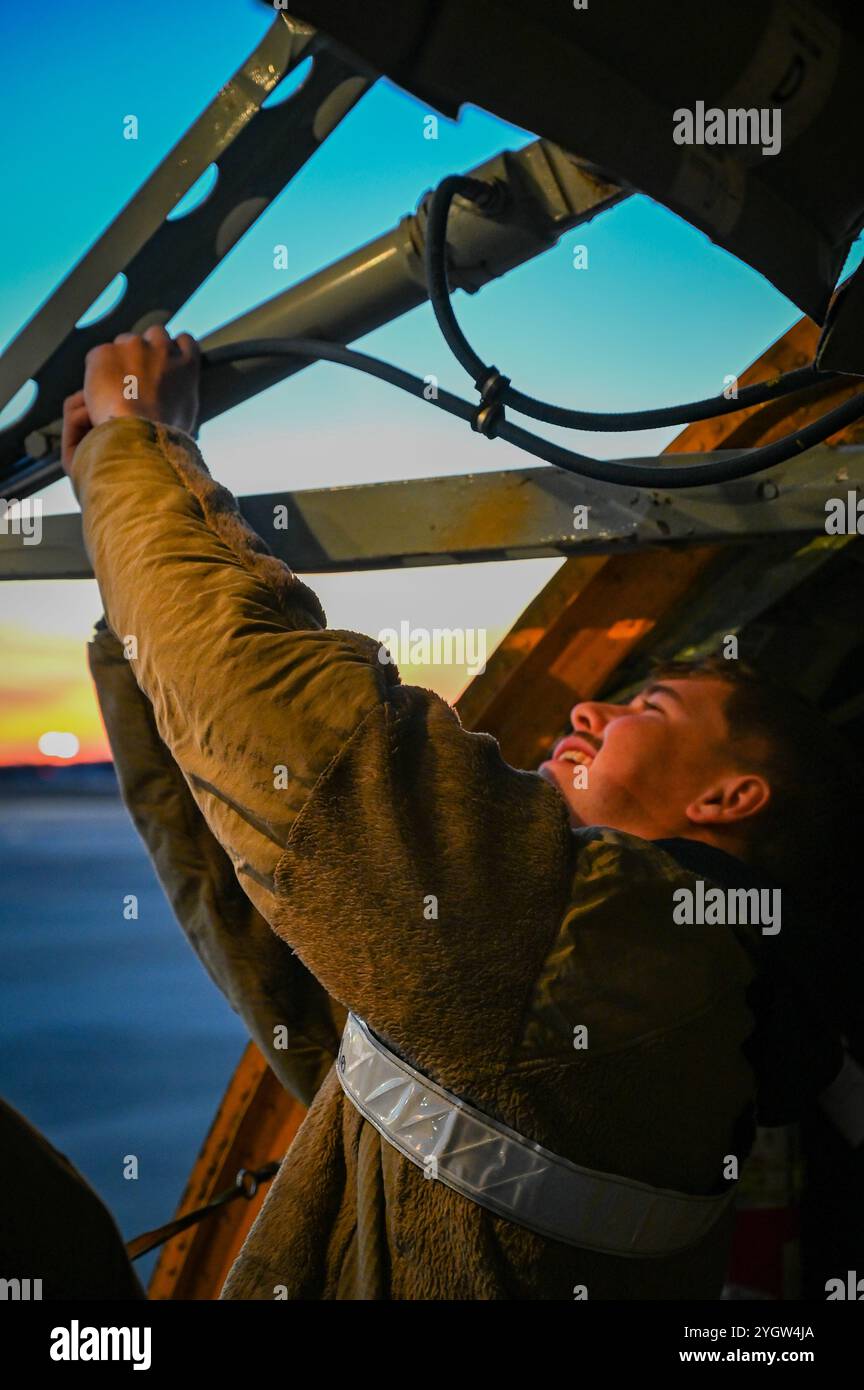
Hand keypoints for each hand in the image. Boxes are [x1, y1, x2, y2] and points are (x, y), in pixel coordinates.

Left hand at [62, 326, 200, 472]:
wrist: (137, 434)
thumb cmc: (163, 432)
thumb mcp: (187, 411)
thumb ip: (183, 389)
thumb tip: (179, 391)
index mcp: (186, 363)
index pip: (183, 340)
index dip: (172, 349)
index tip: (164, 360)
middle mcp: (161, 348)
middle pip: (155, 334)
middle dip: (147, 349)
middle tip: (138, 372)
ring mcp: (132, 347)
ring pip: (125, 342)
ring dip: (122, 356)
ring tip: (117, 385)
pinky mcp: (105, 352)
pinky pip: (99, 356)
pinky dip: (98, 369)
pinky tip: (101, 391)